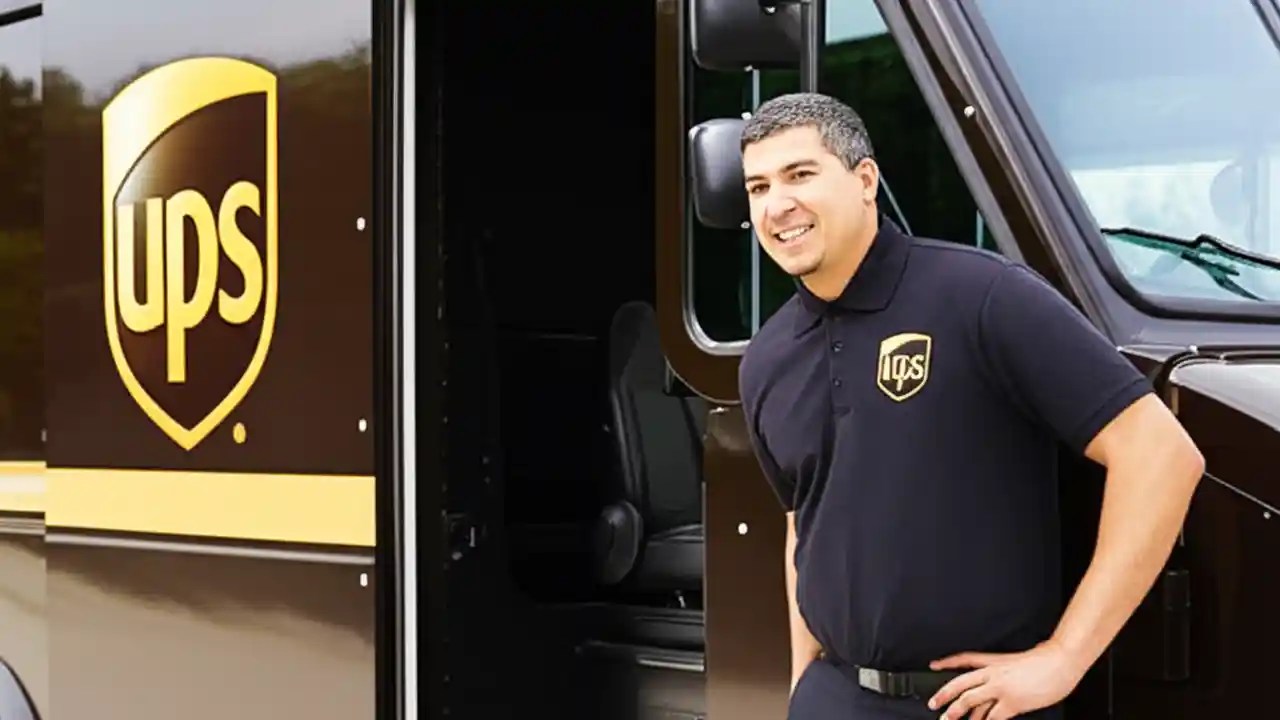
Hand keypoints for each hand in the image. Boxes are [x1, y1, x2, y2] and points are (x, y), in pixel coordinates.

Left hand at [926, 640, 1085, 719]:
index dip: (947, 662)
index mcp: (995, 661)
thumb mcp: (1018, 660)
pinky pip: (992, 717)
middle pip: (961, 683)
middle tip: (933, 704)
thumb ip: (1005, 669)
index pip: (964, 659)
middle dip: (945, 695)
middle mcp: (993, 674)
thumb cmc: (1045, 660)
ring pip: (970, 701)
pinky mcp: (1012, 702)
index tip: (934, 665)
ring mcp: (1001, 688)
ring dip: (958, 713)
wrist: (1060, 661)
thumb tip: (999, 679)